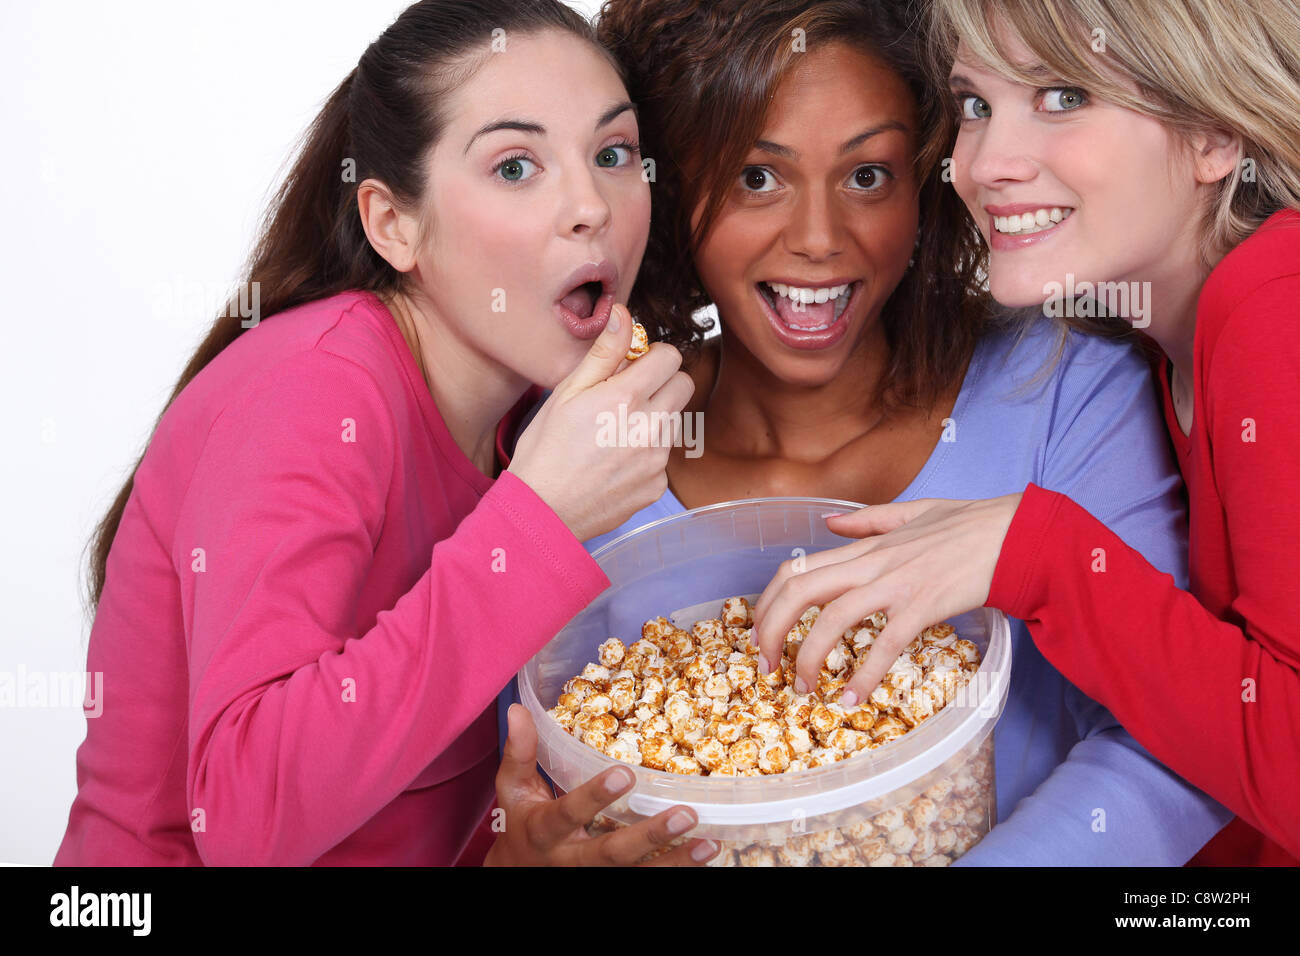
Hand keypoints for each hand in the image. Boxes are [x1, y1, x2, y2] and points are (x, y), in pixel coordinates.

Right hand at [483, 704, 719, 865]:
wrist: (515, 875)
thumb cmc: (520, 824)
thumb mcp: (512, 789)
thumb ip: (520, 751)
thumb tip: (518, 707)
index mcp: (544, 831)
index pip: (569, 813)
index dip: (595, 796)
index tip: (625, 773)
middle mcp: (570, 860)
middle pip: (611, 854)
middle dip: (649, 837)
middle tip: (684, 815)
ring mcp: (592, 878)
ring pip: (635, 875)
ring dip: (674, 863)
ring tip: (709, 844)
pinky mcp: (610, 886)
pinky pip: (642, 883)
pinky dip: (673, 873)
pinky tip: (705, 858)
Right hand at [509, 304, 694, 541]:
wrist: (542, 511)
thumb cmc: (546, 450)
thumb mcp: (566, 393)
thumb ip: (603, 354)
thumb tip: (623, 316)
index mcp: (626, 397)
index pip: (671, 357)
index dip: (653, 357)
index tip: (634, 366)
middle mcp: (650, 427)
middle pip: (683, 387)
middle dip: (662, 384)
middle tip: (629, 397)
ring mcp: (657, 460)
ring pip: (674, 423)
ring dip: (654, 420)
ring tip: (615, 435)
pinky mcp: (657, 486)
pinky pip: (663, 459)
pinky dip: (646, 456)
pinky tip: (614, 464)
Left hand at [751, 494, 1021, 707]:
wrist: (1017, 534)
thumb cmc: (970, 524)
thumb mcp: (911, 511)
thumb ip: (866, 520)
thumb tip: (827, 523)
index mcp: (865, 547)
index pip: (796, 568)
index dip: (768, 601)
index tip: (760, 632)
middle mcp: (871, 564)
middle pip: (799, 592)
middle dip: (772, 631)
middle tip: (767, 667)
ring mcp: (896, 584)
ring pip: (832, 620)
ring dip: (809, 659)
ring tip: (804, 689)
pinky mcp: (923, 606)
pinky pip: (883, 645)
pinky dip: (863, 676)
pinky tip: (852, 699)